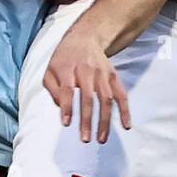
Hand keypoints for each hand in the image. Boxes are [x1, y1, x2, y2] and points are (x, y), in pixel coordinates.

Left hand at [43, 24, 129, 143]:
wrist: (85, 37)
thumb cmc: (64, 59)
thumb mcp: (50, 69)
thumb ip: (52, 89)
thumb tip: (62, 108)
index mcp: (68, 68)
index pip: (67, 89)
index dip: (67, 106)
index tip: (66, 123)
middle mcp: (87, 70)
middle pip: (88, 97)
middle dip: (87, 119)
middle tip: (85, 139)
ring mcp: (102, 73)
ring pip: (106, 98)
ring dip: (105, 120)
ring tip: (101, 138)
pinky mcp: (113, 76)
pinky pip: (121, 94)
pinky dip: (125, 110)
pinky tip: (126, 126)